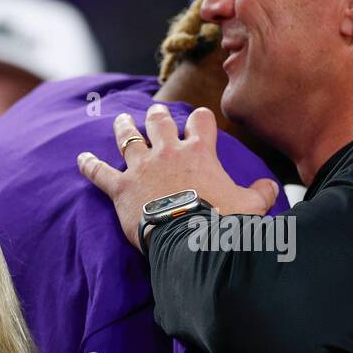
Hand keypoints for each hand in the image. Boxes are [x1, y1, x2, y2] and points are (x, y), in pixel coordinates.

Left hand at [77, 104, 278, 247]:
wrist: (190, 239)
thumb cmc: (222, 221)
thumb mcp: (251, 205)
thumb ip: (261, 193)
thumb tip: (271, 188)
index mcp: (200, 151)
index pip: (200, 121)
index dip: (198, 119)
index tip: (196, 120)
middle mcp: (168, 152)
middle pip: (158, 121)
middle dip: (156, 116)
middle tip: (153, 113)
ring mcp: (142, 167)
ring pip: (128, 138)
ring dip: (123, 128)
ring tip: (120, 121)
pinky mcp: (121, 188)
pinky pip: (100, 172)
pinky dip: (89, 165)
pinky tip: (81, 158)